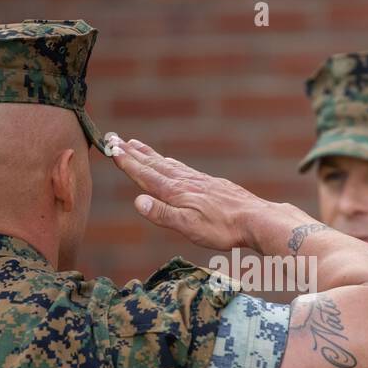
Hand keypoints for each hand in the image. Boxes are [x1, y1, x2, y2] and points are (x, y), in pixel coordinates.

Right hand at [108, 136, 272, 251]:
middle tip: (114, 138)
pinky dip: (168, 162)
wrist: (256, 219)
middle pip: (153, 164)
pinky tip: (169, 163)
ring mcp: (198, 181)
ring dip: (148, 154)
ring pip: (167, 164)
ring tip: (135, 144)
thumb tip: (138, 201)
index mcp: (176, 192)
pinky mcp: (209, 184)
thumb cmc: (223, 228)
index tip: (111, 148)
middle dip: (132, 152)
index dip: (127, 162)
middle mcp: (184, 182)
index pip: (145, 175)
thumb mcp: (189, 227)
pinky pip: (182, 168)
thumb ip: (163, 214)